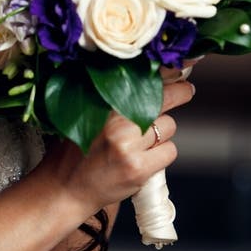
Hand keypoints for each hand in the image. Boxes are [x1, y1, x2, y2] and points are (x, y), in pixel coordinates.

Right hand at [41, 79, 193, 214]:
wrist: (64, 188)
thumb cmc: (74, 151)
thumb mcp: (85, 114)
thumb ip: (111, 99)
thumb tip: (145, 81)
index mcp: (101, 102)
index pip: (140, 77)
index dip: (166, 68)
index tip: (183, 62)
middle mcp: (115, 120)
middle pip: (163, 98)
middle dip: (179, 93)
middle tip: (186, 90)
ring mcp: (128, 144)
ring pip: (168, 127)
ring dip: (160, 134)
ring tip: (140, 143)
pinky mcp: (139, 168)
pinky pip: (169, 151)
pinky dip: (161, 155)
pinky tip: (144, 160)